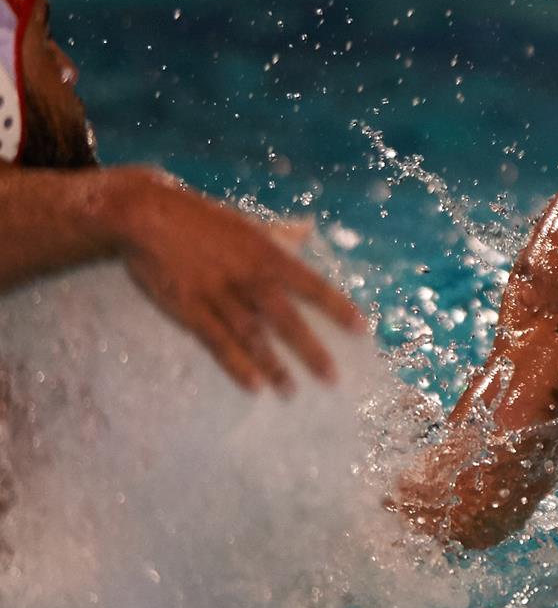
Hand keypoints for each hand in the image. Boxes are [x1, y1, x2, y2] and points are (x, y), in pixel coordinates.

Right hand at [106, 168, 366, 393]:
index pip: (312, 285)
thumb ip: (279, 233)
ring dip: (275, 366)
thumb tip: (308, 230)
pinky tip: (254, 385)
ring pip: (253, 336)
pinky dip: (236, 365)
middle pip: (287, 319)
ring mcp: (218, 295)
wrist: (148, 216)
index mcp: (267, 254)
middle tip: (332, 377)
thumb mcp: (247, 222)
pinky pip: (217, 342)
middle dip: (311, 349)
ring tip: (293, 391)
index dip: (337, 308)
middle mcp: (248, 277)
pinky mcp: (189, 309)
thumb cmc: (201, 218)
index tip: (361, 330)